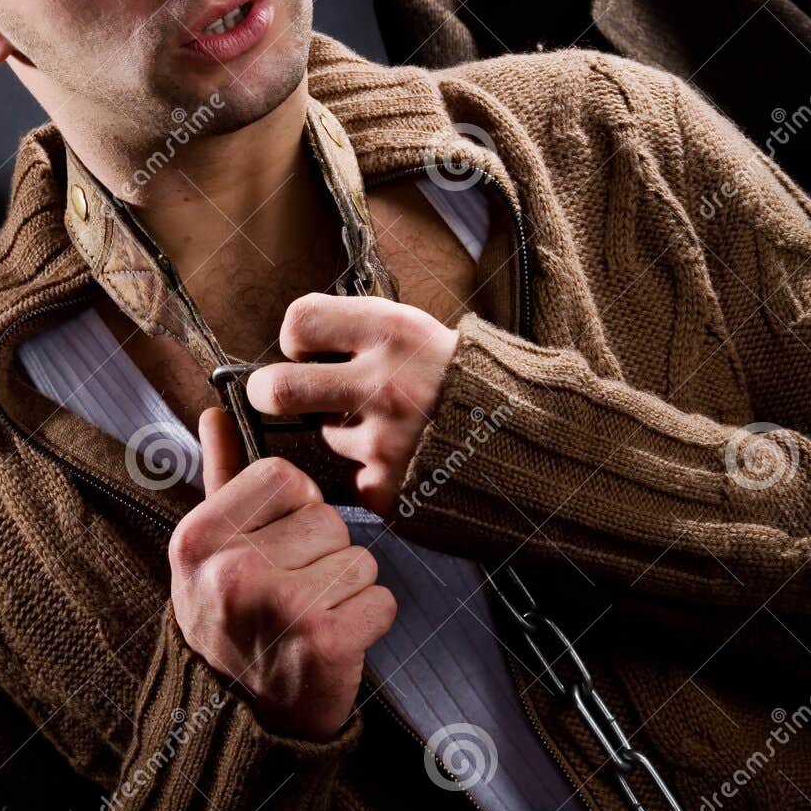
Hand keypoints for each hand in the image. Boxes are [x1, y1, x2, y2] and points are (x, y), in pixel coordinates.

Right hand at [168, 408, 397, 740]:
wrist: (242, 720)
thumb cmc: (232, 621)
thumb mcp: (210, 551)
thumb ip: (220, 476)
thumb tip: (215, 411)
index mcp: (199, 538)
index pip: (284, 476)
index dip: (292, 509)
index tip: (275, 546)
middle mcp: (234, 570)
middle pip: (328, 519)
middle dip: (323, 554)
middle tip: (288, 595)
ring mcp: (281, 607)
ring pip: (361, 559)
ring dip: (347, 590)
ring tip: (307, 620)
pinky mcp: (327, 643)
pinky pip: (383, 600)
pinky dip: (368, 623)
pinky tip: (331, 643)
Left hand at [245, 293, 458, 517]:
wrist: (540, 443)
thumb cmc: (476, 382)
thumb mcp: (428, 334)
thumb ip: (368, 335)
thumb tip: (307, 342)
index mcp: (393, 332)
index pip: (299, 322)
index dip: (295, 338)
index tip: (306, 350)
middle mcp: (384, 383)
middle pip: (279, 388)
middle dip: (270, 393)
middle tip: (277, 395)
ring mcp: (384, 440)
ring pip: (324, 434)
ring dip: (344, 433)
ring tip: (390, 429)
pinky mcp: (387, 488)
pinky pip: (354, 476)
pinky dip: (372, 472)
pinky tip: (407, 462)